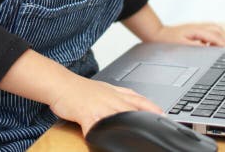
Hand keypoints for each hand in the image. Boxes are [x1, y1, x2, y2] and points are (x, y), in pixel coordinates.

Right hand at [48, 74, 163, 136]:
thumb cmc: (80, 89)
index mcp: (116, 94)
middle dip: (145, 120)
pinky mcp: (86, 113)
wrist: (60, 84)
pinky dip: (98, 134)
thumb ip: (121, 95)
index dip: (153, 108)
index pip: (140, 100)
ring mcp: (99, 106)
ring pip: (117, 117)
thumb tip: (135, 100)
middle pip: (133, 110)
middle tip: (156, 129)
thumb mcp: (105, 88)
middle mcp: (111, 99)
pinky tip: (101, 141)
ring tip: (136, 137)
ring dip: (127, 127)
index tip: (164, 116)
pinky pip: (94, 126)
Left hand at [146, 22, 224, 46]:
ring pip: (214, 28)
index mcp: (196, 30)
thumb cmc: (168, 40)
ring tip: (220, 48)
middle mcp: (197, 27)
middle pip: (218, 29)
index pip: (215, 35)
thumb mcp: (182, 45)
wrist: (158, 34)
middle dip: (224, 39)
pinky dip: (213, 37)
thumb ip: (196, 47)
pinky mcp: (194, 30)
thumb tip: (208, 48)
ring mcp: (196, 27)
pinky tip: (209, 45)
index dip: (222, 43)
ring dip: (220, 37)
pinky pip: (209, 31)